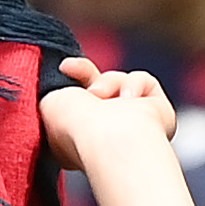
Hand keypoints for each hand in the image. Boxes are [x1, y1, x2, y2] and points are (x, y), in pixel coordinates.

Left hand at [38, 57, 177, 170]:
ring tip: (99, 94)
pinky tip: (129, 100)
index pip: (74, 104)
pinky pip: (144, 81)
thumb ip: (55, 95)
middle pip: (96, 87)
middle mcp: (106, 131)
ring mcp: (131, 121)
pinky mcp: (156, 111)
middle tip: (70, 67)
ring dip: (108, 82)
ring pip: (119, 81)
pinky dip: (134, 85)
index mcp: (77, 137)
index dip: (68, 82)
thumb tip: (66, 87)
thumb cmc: (73, 127)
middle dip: (85, 72)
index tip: (63, 68)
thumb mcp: (48, 106)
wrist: (108, 138)